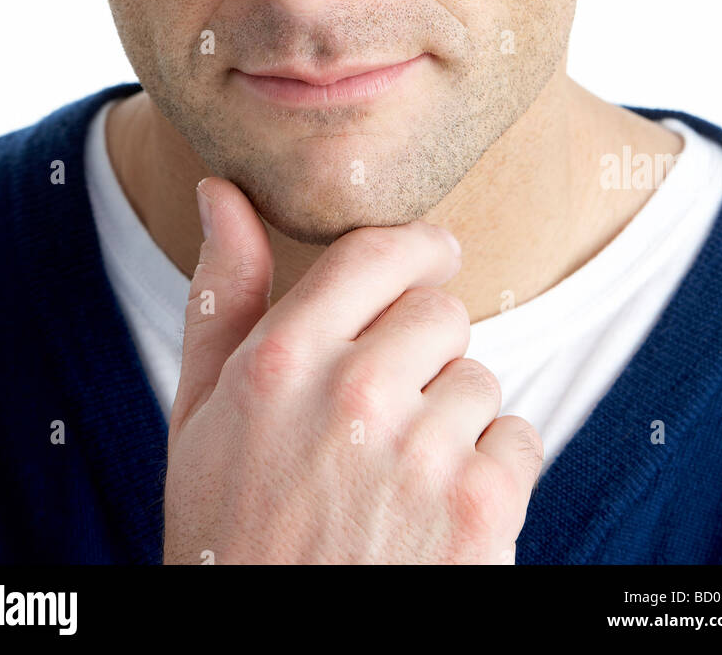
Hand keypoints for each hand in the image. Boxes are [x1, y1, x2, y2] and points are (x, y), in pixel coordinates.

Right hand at [162, 176, 542, 564]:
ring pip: (482, 378)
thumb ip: (223, 294)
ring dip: (456, 417)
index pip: (379, 252)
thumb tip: (224, 191)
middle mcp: (353, 396)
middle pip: (443, 310)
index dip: (415, 251)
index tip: (429, 261)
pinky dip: (494, 472)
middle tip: (386, 411)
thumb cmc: (230, 531)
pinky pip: (520, 438)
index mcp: (281, 362)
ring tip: (399, 477)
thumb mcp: (201, 412)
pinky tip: (436, 513)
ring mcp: (421, 454)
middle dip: (425, 350)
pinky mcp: (480, 513)